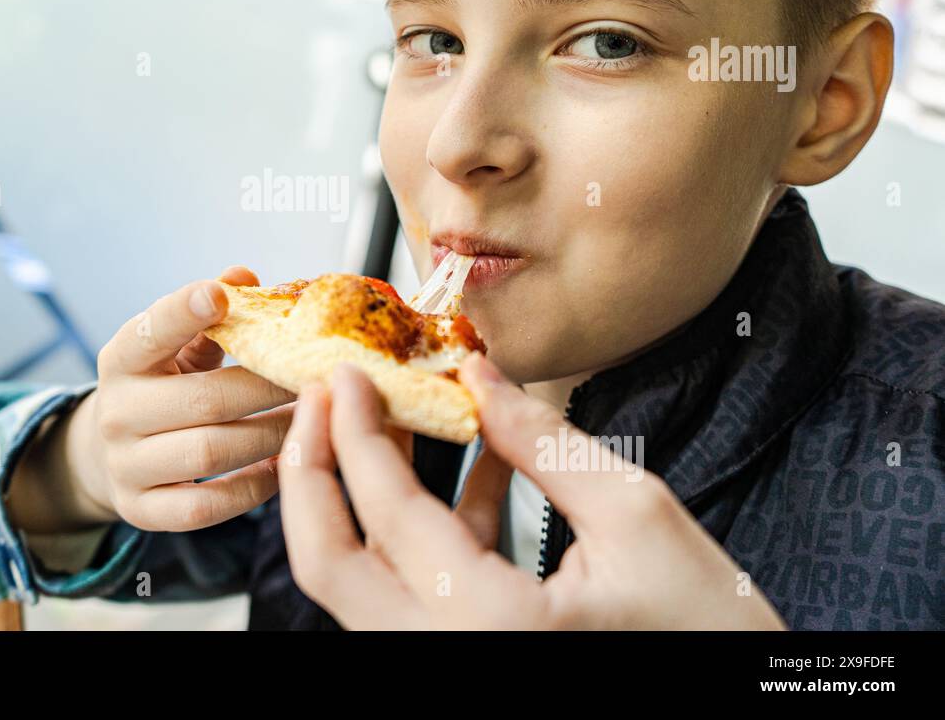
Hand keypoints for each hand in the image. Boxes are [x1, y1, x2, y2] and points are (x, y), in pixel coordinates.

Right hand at [72, 266, 294, 531]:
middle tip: (315, 378)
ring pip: (209, 453)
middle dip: (267, 389)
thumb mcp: (177, 346)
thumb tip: (244, 276)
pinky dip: (252, 487)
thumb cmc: (163, 386)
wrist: (111, 455)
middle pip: (203, 399)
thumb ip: (210, 316)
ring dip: (271, 435)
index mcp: (121, 359)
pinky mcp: (142, 510)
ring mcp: (125, 465)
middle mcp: (116, 412)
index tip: (219, 295)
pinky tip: (285, 465)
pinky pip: (206, 506)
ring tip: (312, 420)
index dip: (182, 313)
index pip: (149, 332)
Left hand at [278, 356, 785, 629]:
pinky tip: (468, 470)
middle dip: (314, 472)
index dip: (357, 429)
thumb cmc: (713, 632)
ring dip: (363, 497)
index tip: (347, 374)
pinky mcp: (462, 660)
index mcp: (489, 627)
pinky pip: (412, 594)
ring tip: (389, 420)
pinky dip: (422, 533)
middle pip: (328, 565)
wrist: (746, 706)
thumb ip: (543, 443)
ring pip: (360, 581)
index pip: (387, 511)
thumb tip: (478, 376)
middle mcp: (446, 659)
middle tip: (324, 401)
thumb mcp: (637, 517)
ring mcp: (446, 667)